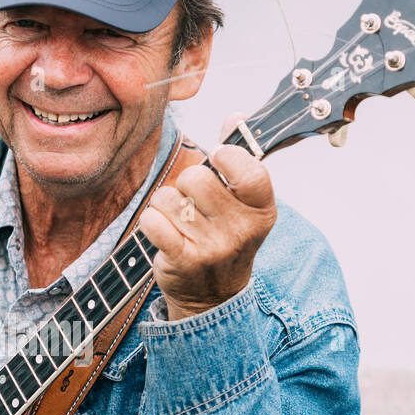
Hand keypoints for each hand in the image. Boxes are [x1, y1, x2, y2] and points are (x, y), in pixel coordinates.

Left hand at [137, 112, 276, 319]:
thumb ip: (238, 158)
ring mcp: (211, 248)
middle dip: (187, 184)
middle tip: (194, 202)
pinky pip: (152, 219)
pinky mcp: (181, 260)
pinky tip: (165, 234)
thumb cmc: (225, 237)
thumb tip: (236, 116)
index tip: (218, 158)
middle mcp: (240, 232)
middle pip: (197, 178)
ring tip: (181, 223)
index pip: (250, 172)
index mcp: (262, 212)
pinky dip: (152, 221)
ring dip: (167, 205)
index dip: (228, 156)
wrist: (213, 297)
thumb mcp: (242, 204)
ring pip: (169, 197)